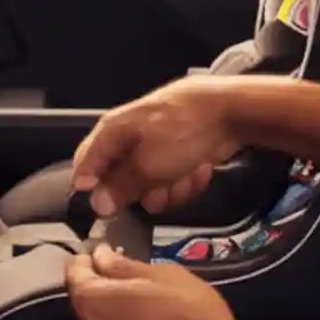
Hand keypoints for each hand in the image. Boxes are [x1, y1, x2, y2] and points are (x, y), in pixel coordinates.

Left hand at [65, 246, 274, 319]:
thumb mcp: (164, 275)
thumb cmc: (191, 313)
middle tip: (134, 284)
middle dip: (104, 291)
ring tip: (144, 314)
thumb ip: (124, 266)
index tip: (104, 253)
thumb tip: (100, 256)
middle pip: (87, 305)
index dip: (88, 259)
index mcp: (91, 301)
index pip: (74, 272)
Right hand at [72, 76, 241, 216]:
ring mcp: (156, 144)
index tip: (109, 209)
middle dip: (145, 192)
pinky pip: (173, 177)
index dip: (92, 190)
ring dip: (171, 189)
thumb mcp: (150, 165)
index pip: (85, 164)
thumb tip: (96, 205)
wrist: (233, 110)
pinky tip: (201, 169)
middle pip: (122, 181)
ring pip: (151, 184)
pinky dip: (188, 179)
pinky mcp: (179, 151)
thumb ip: (121, 187)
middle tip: (161, 190)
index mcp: (113, 131)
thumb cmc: (185, 131)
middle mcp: (130, 136)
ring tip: (187, 177)